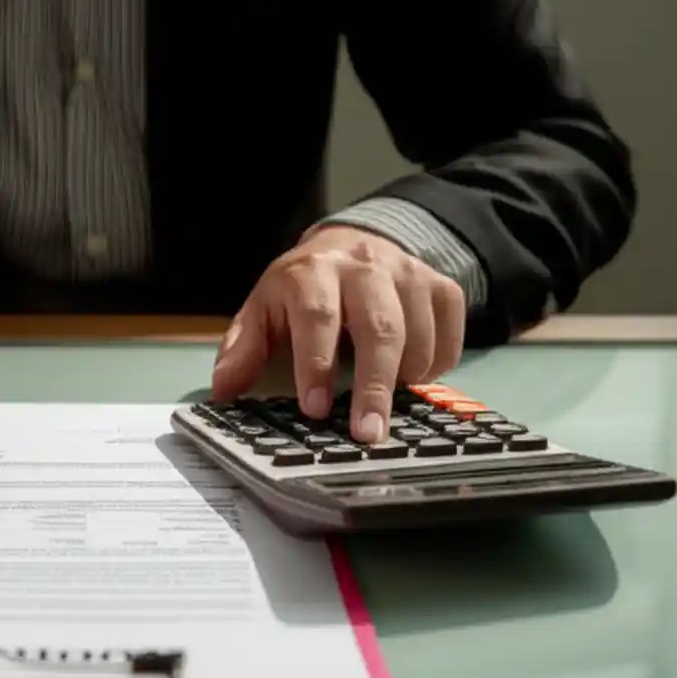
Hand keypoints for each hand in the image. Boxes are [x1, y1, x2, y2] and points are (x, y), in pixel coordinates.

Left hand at [211, 225, 465, 442]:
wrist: (348, 244)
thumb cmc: (301, 292)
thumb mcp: (263, 312)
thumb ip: (244, 349)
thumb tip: (225, 390)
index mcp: (311, 273)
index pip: (317, 317)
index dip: (317, 365)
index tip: (316, 409)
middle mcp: (363, 267)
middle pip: (379, 327)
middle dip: (375, 385)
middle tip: (368, 433)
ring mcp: (407, 272)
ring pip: (419, 332)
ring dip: (406, 378)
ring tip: (389, 408)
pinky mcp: (440, 284)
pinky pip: (452, 330)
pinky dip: (438, 364)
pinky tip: (414, 379)